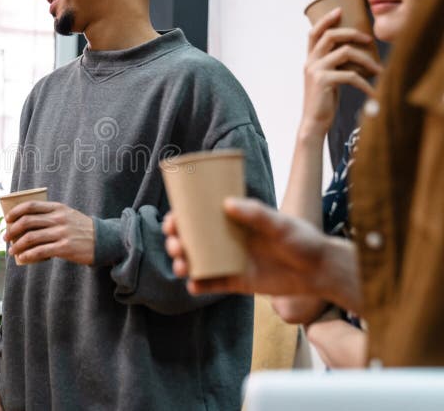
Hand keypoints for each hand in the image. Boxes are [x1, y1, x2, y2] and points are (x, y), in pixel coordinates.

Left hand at [4, 201, 94, 264]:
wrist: (104, 241)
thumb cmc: (82, 229)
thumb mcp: (68, 215)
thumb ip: (51, 215)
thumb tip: (26, 222)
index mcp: (58, 208)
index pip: (30, 205)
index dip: (15, 212)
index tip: (8, 219)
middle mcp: (58, 218)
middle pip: (27, 221)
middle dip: (12, 230)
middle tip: (6, 237)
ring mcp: (62, 233)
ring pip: (31, 237)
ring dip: (17, 245)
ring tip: (12, 250)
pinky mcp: (65, 247)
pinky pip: (40, 251)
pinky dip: (28, 255)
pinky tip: (22, 258)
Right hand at [163, 198, 344, 298]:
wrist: (320, 270)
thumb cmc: (302, 239)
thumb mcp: (280, 223)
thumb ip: (256, 214)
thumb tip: (227, 204)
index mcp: (233, 221)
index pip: (199, 217)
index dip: (180, 218)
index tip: (171, 220)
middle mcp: (227, 241)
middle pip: (192, 241)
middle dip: (176, 242)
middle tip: (174, 243)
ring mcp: (230, 262)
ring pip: (198, 262)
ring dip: (183, 263)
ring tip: (181, 265)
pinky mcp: (237, 282)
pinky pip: (213, 285)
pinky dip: (199, 285)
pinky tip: (193, 284)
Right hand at [302, 7, 381, 136]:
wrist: (314, 122)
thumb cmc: (324, 101)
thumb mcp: (327, 79)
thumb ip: (335, 65)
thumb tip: (357, 53)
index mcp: (310, 60)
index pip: (313, 33)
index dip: (325, 20)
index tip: (339, 11)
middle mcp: (310, 62)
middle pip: (330, 36)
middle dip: (352, 33)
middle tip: (369, 39)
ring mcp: (316, 71)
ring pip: (345, 52)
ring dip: (366, 59)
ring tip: (378, 70)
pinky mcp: (324, 82)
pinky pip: (351, 75)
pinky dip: (366, 84)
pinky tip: (373, 92)